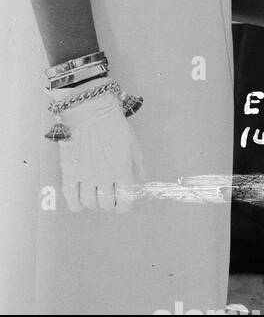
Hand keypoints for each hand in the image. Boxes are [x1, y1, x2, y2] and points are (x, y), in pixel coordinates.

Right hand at [56, 91, 142, 212]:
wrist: (89, 112)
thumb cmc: (114, 125)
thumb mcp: (132, 143)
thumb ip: (137, 165)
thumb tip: (141, 181)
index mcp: (122, 168)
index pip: (125, 200)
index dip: (124, 205)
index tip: (122, 202)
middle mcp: (104, 176)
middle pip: (107, 204)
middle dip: (109, 202)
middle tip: (108, 194)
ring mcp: (85, 176)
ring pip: (90, 204)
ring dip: (94, 202)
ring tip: (95, 194)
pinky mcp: (69, 173)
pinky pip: (72, 200)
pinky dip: (77, 205)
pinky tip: (80, 200)